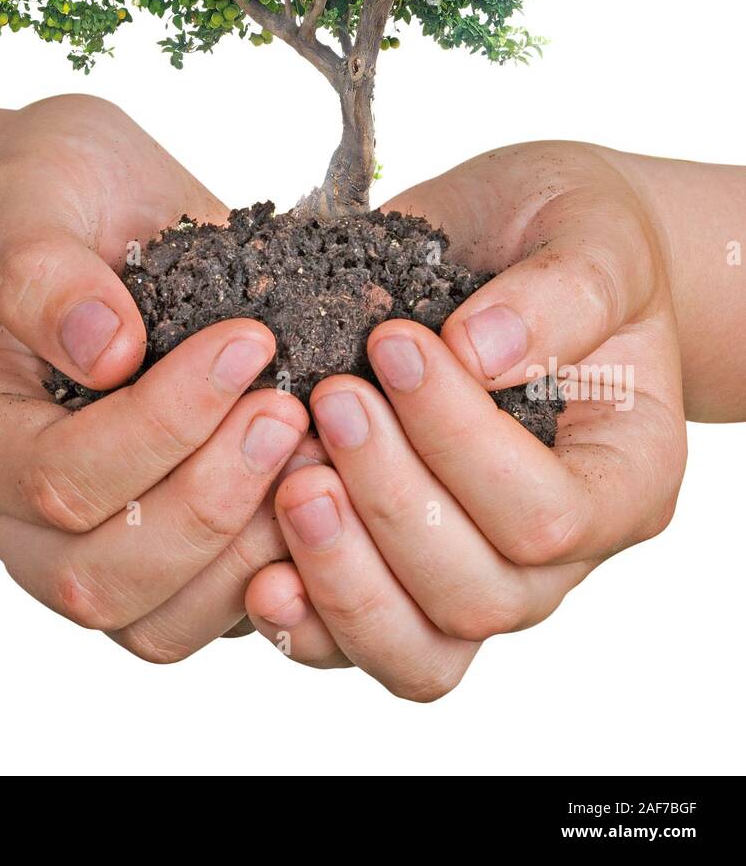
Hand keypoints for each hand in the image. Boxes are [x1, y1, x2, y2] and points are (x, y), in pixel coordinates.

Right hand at [0, 94, 308, 659]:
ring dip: (248, 549)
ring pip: (153, 621)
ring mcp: (78, 541)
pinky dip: (274, 574)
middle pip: (95, 573)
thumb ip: (43, 263)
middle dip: (210, 498)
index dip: (159, 424)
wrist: (87, 207)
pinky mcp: (154, 553)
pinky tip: (328, 492)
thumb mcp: (34, 184)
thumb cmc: (52, 187)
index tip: (248, 342)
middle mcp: (5, 508)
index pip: (50, 475)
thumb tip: (107, 348)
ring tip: (320, 453)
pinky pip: (206, 614)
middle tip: (293, 410)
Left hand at [244, 141, 687, 698]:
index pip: (548, 512)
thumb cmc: (566, 233)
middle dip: (389, 502)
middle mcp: (560, 552)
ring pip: (419, 649)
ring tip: (289, 481)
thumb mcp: (589, 234)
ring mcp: (477, 571)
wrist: (517, 241)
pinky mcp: (398, 572)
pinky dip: (303, 623)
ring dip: (341, 574)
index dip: (460, 441)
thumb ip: (561, 293)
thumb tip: (478, 351)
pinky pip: (356, 643)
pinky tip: (257, 572)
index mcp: (625, 475)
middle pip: (477, 594)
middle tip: (329, 401)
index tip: (392, 343)